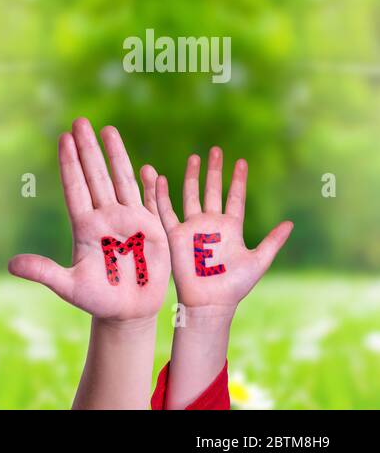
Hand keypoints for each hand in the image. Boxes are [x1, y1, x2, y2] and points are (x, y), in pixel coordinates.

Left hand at [8, 118, 170, 322]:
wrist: (126, 312)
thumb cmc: (96, 300)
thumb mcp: (67, 287)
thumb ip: (43, 272)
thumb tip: (11, 264)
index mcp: (84, 227)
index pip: (75, 187)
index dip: (69, 164)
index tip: (62, 138)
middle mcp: (105, 217)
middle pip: (95, 176)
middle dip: (88, 148)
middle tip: (80, 120)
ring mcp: (129, 221)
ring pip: (121, 180)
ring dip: (115, 155)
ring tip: (107, 130)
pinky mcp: (152, 230)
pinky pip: (150, 202)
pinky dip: (150, 185)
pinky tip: (147, 168)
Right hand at [151, 147, 292, 315]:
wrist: (209, 302)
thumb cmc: (234, 286)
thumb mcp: (258, 261)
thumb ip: (272, 241)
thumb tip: (291, 223)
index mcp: (231, 228)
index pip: (235, 197)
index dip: (238, 180)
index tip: (241, 162)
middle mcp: (211, 224)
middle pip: (212, 190)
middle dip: (214, 170)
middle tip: (216, 150)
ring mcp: (192, 228)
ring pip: (190, 195)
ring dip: (191, 177)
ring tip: (194, 158)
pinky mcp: (175, 235)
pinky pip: (166, 212)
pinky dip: (162, 196)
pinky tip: (161, 179)